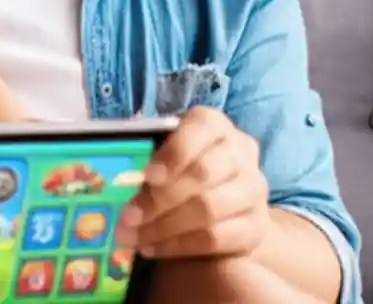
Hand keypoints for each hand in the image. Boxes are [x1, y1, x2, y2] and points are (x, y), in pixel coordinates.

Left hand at [117, 106, 270, 258]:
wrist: (225, 204)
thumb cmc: (180, 169)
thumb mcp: (163, 154)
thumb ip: (144, 158)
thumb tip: (116, 178)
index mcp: (213, 125)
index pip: (201, 128)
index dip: (174, 153)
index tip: (148, 176)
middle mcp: (240, 152)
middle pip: (203, 173)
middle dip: (159, 198)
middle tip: (127, 217)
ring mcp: (253, 189)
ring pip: (208, 209)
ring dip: (163, 227)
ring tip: (132, 237)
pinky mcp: (255, 225)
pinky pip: (216, 238)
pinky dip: (179, 245)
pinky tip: (152, 248)